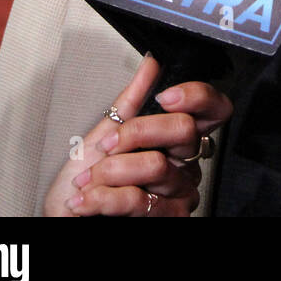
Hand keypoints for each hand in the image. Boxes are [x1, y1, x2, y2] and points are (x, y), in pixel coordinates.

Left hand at [41, 54, 231, 216]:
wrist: (67, 216)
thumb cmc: (87, 181)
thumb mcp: (105, 134)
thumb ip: (132, 99)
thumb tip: (152, 63)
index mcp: (177, 138)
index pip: (214, 110)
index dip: (198, 96)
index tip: (165, 96)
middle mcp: (187, 163)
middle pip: (184, 130)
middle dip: (137, 132)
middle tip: (107, 144)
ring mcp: (181, 192)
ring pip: (156, 165)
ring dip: (109, 171)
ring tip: (88, 180)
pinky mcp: (170, 218)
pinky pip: (140, 200)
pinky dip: (103, 198)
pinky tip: (86, 200)